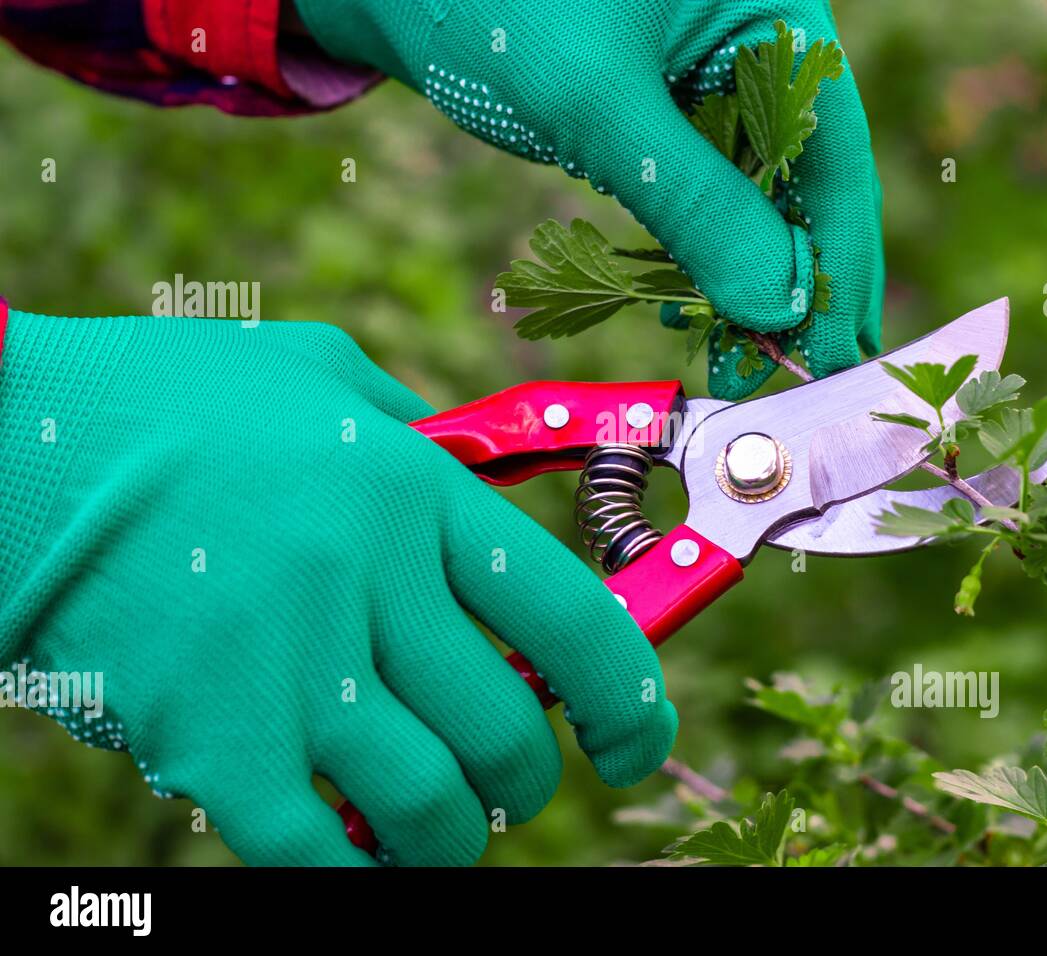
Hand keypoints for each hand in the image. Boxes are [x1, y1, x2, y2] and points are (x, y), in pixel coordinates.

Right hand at [0, 310, 676, 864]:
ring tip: (441, 832)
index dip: (628, 697)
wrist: (5, 443)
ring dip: (452, 840)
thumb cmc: (162, 402)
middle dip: (527, 779)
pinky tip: (358, 865)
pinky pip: (315, 852)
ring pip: (429, 803)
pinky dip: (355, 877)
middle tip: (510, 784)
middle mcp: (368, 576)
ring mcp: (289, 662)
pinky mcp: (208, 736)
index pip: (571, 616)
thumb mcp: (309, 373)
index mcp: (410, 487)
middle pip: (506, 728)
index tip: (635, 738)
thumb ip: (407, 421)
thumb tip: (476, 466)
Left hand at [293, 0, 883, 398]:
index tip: (840, 356)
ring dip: (745, 282)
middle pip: (803, 187)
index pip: (833, 159)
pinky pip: (698, 197)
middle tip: (796, 383)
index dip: (840, 266)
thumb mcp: (602, 105)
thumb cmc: (502, 5)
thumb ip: (696, 203)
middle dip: (796, 286)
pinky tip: (687, 309)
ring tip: (742, 360)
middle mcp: (756, 51)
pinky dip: (695, 256)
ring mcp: (709, 86)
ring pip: (751, 201)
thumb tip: (780, 306)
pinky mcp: (662, 117)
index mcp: (773, 20)